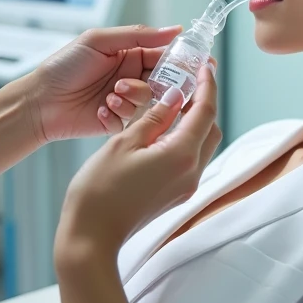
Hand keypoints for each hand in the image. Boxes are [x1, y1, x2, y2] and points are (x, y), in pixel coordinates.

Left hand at [25, 24, 182, 143]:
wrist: (40, 101)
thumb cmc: (64, 66)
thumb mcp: (99, 41)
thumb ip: (138, 35)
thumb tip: (174, 29)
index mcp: (129, 55)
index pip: (163, 55)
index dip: (177, 59)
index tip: (192, 63)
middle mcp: (131, 77)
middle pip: (161, 79)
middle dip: (156, 81)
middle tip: (142, 80)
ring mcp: (125, 100)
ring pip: (148, 99)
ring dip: (132, 95)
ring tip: (112, 93)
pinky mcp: (117, 122)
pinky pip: (132, 119)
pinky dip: (117, 112)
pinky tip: (100, 108)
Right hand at [54, 62, 220, 262]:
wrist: (91, 237)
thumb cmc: (99, 191)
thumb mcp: (124, 142)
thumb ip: (154, 117)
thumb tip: (175, 96)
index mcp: (182, 155)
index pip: (205, 111)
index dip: (207, 85)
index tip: (205, 66)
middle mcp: (191, 172)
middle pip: (210, 128)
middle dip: (204, 102)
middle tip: (191, 81)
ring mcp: (185, 186)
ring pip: (202, 144)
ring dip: (195, 122)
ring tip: (176, 101)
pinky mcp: (176, 194)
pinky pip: (190, 159)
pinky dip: (185, 139)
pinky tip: (165, 129)